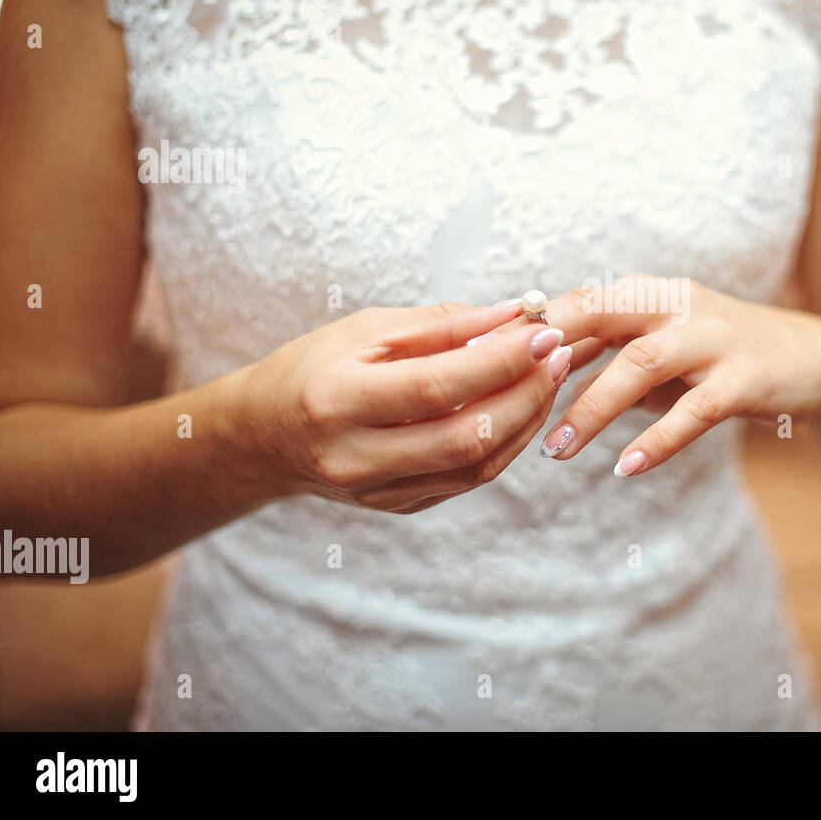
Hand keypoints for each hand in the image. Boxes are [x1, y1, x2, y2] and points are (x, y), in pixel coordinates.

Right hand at [228, 299, 571, 512]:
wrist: (262, 435)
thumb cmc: (314, 368)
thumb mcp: (367, 329)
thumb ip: (444, 324)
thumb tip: (516, 313)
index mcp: (338, 401)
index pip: (439, 385)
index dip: (501, 361)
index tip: (543, 332)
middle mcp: (355, 457)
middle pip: (466, 436)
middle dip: (526, 394)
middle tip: (558, 355)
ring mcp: (377, 491)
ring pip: (477, 466)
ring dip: (525, 421)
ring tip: (548, 377)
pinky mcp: (398, 506)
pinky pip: (468, 480)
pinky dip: (504, 443)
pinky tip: (521, 408)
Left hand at [528, 275, 820, 475]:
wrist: (812, 358)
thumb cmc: (715, 358)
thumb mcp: (656, 349)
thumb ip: (600, 356)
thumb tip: (524, 376)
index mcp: (645, 294)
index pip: (574, 303)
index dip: (524, 329)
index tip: (472, 359)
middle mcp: (675, 303)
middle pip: (600, 312)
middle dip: (548, 350)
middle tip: (501, 391)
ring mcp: (713, 338)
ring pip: (640, 365)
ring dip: (593, 408)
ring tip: (557, 451)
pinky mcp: (745, 377)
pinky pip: (696, 410)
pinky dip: (659, 440)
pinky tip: (627, 468)